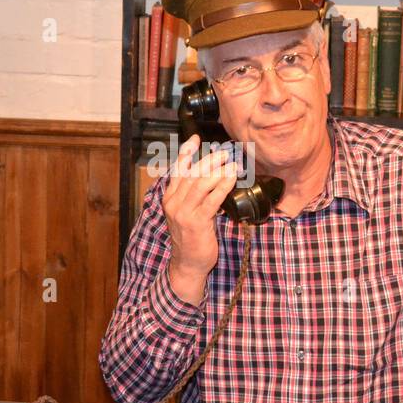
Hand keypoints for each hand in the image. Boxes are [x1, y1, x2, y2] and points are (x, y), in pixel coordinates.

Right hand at [162, 134, 237, 304]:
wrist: (187, 264)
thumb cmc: (191, 238)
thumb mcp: (188, 213)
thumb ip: (194, 196)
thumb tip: (211, 176)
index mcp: (170, 198)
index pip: (177, 170)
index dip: (186, 152)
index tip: (195, 139)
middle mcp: (174, 203)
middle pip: (191, 174)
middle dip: (209, 159)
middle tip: (225, 151)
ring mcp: (183, 212)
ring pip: (200, 183)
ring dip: (218, 170)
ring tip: (232, 163)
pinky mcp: (196, 222)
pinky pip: (211, 199)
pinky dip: (222, 186)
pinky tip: (231, 178)